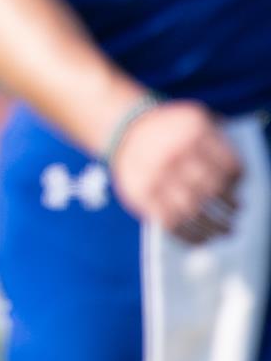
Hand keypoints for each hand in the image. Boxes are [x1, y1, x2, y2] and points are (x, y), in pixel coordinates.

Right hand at [109, 100, 242, 242]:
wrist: (123, 127)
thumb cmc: (169, 128)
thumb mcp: (195, 120)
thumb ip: (220, 142)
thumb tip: (238, 183)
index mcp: (194, 132)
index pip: (229, 166)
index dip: (237, 182)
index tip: (237, 190)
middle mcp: (174, 152)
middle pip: (213, 190)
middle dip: (229, 208)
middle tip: (235, 216)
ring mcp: (156, 175)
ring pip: (195, 211)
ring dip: (215, 228)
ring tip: (224, 232)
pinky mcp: (141, 195)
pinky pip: (171, 223)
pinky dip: (190, 236)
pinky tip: (201, 239)